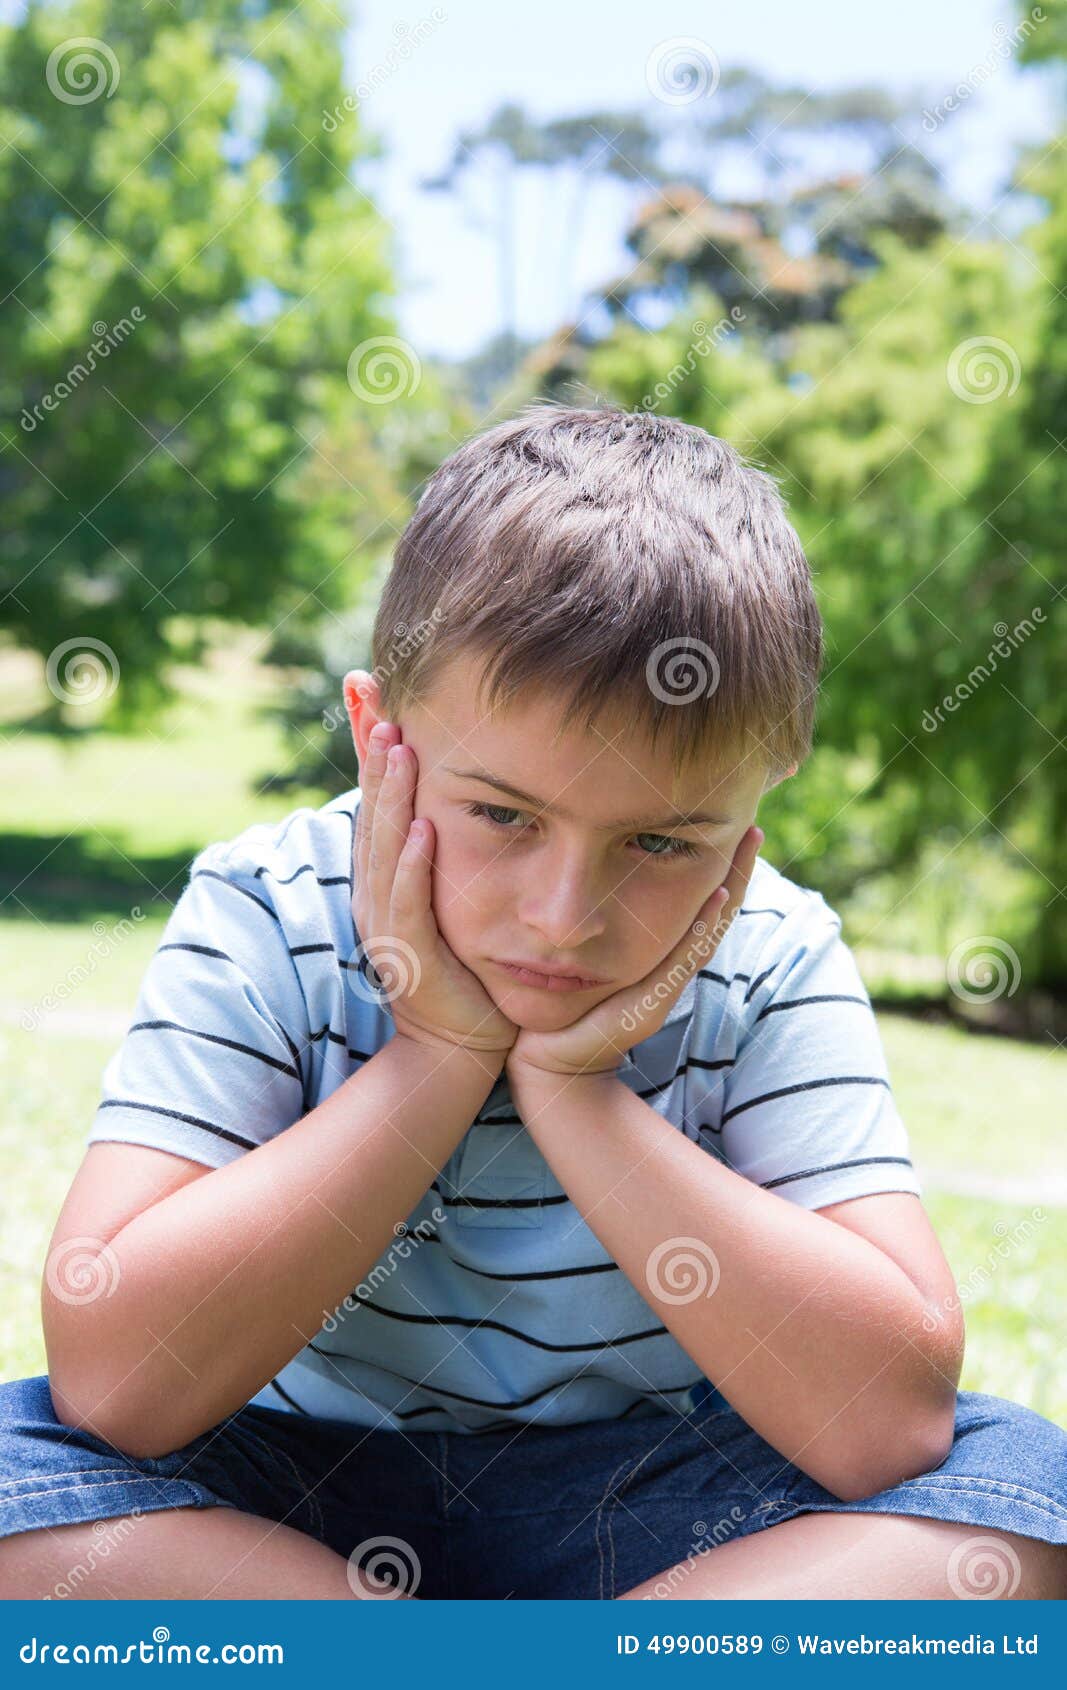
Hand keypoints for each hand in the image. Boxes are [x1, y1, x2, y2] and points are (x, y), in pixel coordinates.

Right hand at [352, 721, 519, 1057]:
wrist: (460, 1048)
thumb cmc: (463, 972)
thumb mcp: (447, 902)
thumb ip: (442, 857)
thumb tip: (450, 804)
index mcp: (383, 882)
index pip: (376, 807)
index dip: (372, 757)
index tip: (376, 702)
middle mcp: (375, 897)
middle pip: (372, 816)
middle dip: (376, 761)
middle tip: (380, 706)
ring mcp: (387, 926)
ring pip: (384, 849)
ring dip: (391, 798)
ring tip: (399, 749)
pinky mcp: (409, 956)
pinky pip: (408, 903)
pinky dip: (412, 865)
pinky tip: (424, 830)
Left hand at [506, 826, 763, 1083]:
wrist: (549, 1068)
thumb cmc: (561, 1014)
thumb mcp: (583, 964)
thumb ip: (595, 934)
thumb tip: (590, 890)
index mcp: (658, 961)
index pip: (698, 910)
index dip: (719, 873)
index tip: (733, 831)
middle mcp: (669, 972)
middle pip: (715, 916)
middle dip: (737, 871)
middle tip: (754, 829)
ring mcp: (663, 989)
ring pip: (708, 932)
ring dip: (731, 888)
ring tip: (747, 848)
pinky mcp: (650, 1006)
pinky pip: (683, 959)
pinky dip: (703, 926)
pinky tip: (717, 895)